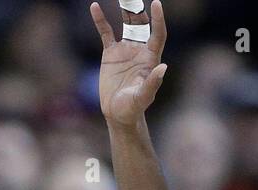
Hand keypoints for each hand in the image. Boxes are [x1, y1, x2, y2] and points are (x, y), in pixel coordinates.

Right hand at [90, 0, 167, 127]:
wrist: (117, 112)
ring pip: (127, 24)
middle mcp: (140, 50)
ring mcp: (125, 49)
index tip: (156, 3)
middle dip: (139, 10)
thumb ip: (152, 83)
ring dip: (125, 10)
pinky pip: (105, 32)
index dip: (158, 20)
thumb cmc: (133, 107)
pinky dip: (100, 20)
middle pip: (142, 25)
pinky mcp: (110, 52)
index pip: (157, 34)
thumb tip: (163, 67)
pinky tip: (94, 7)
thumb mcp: (143, 97)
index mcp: (150, 59)